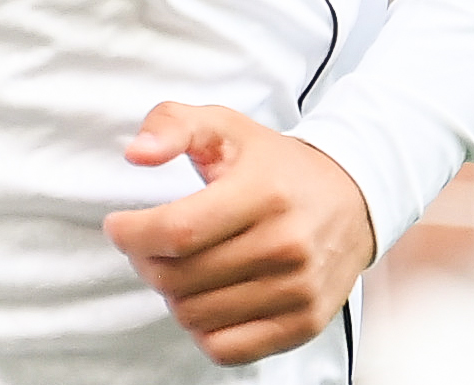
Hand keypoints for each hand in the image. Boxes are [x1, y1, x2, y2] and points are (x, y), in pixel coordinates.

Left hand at [103, 101, 377, 366]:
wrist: (353, 198)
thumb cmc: (277, 166)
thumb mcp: (226, 126)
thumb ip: (172, 125)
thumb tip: (137, 153)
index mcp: (264, 193)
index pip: (177, 231)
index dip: (132, 234)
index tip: (119, 226)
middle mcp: (286, 245)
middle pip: (180, 277)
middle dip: (146, 261)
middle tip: (148, 245)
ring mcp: (298, 290)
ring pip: (195, 315)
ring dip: (172, 295)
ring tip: (182, 267)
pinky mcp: (304, 324)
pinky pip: (227, 349)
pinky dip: (202, 329)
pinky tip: (206, 298)